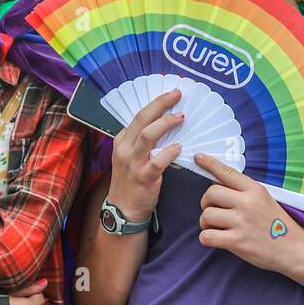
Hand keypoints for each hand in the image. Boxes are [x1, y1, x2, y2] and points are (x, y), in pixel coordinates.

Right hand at [107, 90, 184, 223]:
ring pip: (148, 135)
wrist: (123, 210)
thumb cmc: (131, 182)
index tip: (170, 94)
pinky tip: (180, 148)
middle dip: (160, 103)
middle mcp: (125, 148)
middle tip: (177, 94)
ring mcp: (133, 162)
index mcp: (122, 141)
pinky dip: (170, 152)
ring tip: (181, 117)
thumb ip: (142, 142)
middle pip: (142, 118)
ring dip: (166, 123)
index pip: (138, 116)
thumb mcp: (129, 157)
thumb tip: (165, 125)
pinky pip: (158, 160)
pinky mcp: (144, 177)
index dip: (155, 103)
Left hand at [194, 152, 303, 276]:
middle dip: (206, 202)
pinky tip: (215, 238)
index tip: (198, 157)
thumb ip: (245, 192)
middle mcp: (247, 203)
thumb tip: (219, 186)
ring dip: (205, 223)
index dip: (210, 163)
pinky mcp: (237, 242)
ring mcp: (241, 223)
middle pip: (210, 193)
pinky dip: (206, 238)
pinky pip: (207, 236)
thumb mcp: (266, 200)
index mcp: (255, 190)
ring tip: (215, 227)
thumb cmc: (279, 226)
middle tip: (213, 210)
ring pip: (206, 215)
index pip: (227, 172)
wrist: (295, 250)